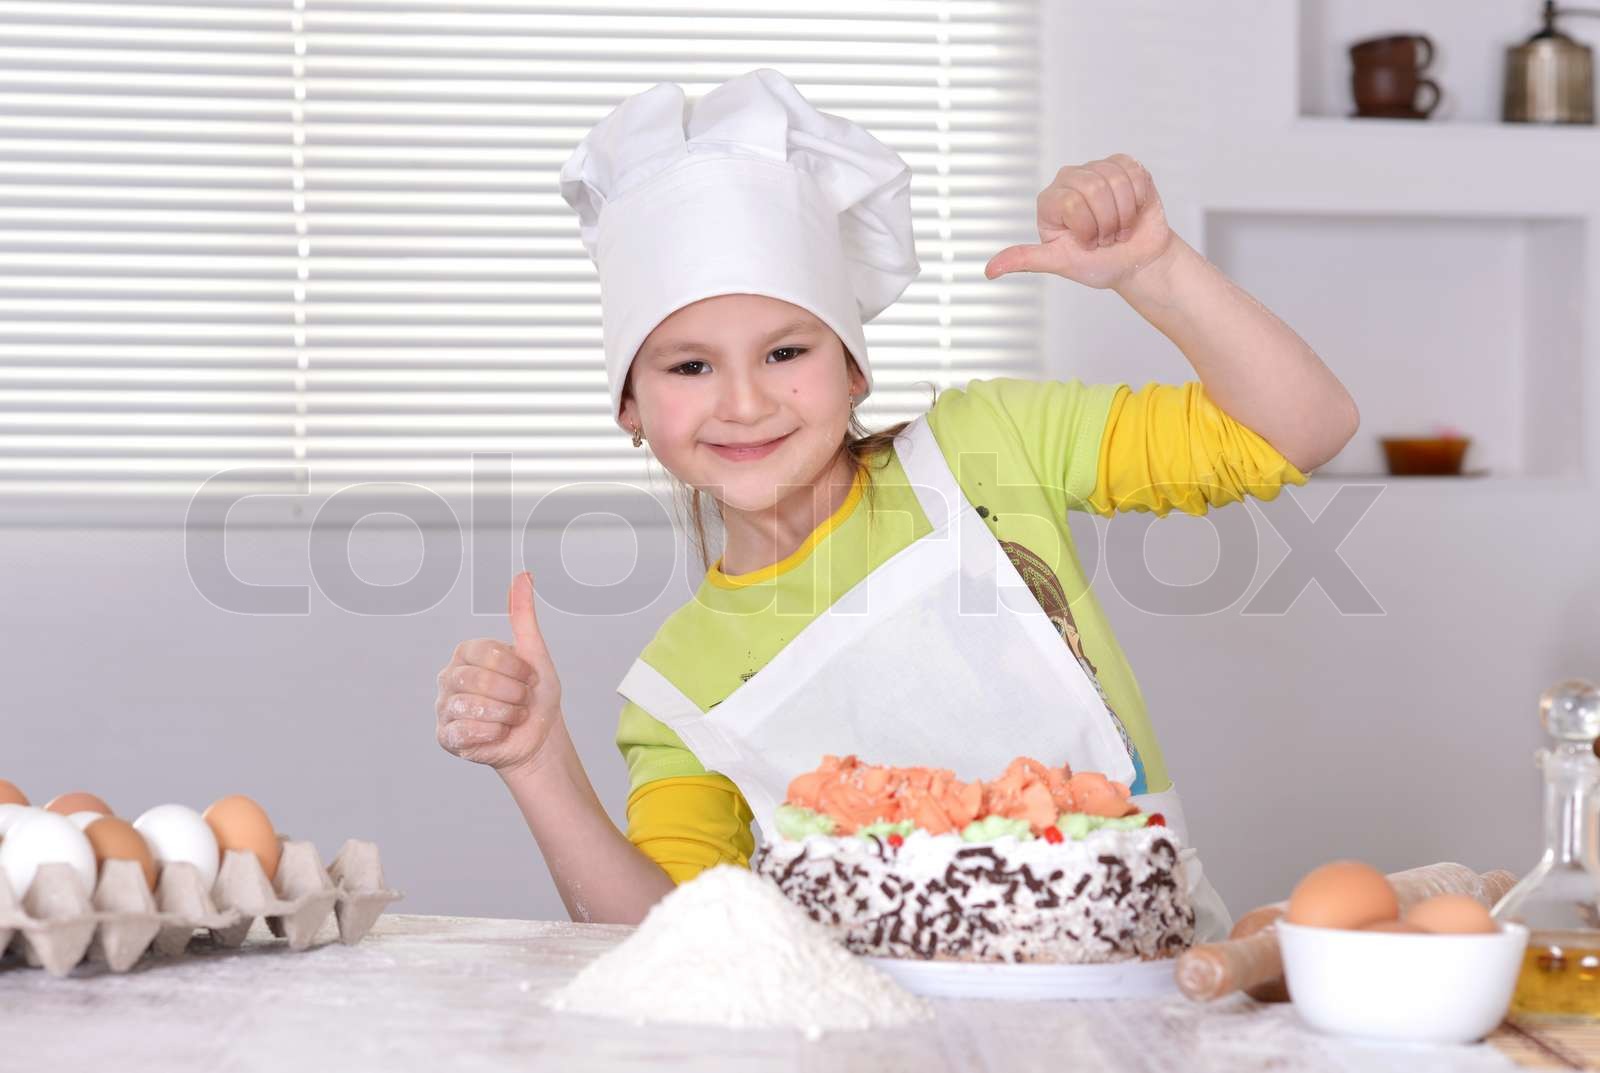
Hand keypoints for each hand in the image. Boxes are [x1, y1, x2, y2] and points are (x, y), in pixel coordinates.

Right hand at [435, 572, 563, 774]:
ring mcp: (444, 706)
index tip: (529, 678)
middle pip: (479, 680)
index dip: (517, 669)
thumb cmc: (535, 695)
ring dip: (506, 715)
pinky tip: (499, 732)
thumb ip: (524, 616)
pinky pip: (466, 731)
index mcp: (467, 652)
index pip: (488, 652)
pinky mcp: (446, 736)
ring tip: (512, 717)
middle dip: (513, 694)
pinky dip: (493, 733)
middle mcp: (449, 676)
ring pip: (473, 707)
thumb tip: (524, 575)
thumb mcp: (535, 653)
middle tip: (522, 701)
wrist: (538, 737)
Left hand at [985, 154, 1173, 290]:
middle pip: (1095, 188)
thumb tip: (989, 271)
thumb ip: (1027, 259)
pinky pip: (1134, 173)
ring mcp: (1096, 169)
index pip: (1072, 203)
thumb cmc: (1098, 264)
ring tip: (1119, 227)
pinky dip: (1139, 199)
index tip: (1088, 243)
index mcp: (1050, 202)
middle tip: (1106, 238)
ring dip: (1125, 214)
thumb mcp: (1059, 263)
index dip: (1087, 228)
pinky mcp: (1123, 166)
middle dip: (1108, 223)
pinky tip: (1133, 211)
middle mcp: (1069, 180)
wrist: (1136, 261)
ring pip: (1116, 180)